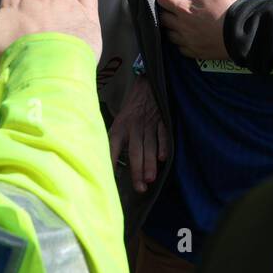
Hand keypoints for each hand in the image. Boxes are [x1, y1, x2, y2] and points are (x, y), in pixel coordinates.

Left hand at [109, 76, 169, 192]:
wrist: (147, 84)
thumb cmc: (132, 108)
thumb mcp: (120, 121)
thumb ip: (118, 140)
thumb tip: (113, 163)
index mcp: (119, 128)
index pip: (112, 147)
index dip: (111, 162)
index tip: (109, 179)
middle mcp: (133, 127)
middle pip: (134, 152)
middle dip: (137, 171)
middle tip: (139, 188)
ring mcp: (148, 123)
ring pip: (148, 146)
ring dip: (149, 163)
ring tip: (150, 179)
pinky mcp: (161, 120)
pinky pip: (162, 134)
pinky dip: (163, 146)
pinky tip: (163, 158)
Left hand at [157, 0, 239, 60]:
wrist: (243, 33)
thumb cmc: (229, 7)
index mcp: (184, 9)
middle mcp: (181, 26)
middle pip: (163, 18)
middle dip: (166, 10)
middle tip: (174, 6)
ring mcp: (188, 41)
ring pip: (170, 35)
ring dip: (172, 27)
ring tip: (180, 22)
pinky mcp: (196, 53)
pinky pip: (181, 48)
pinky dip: (181, 42)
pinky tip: (188, 37)